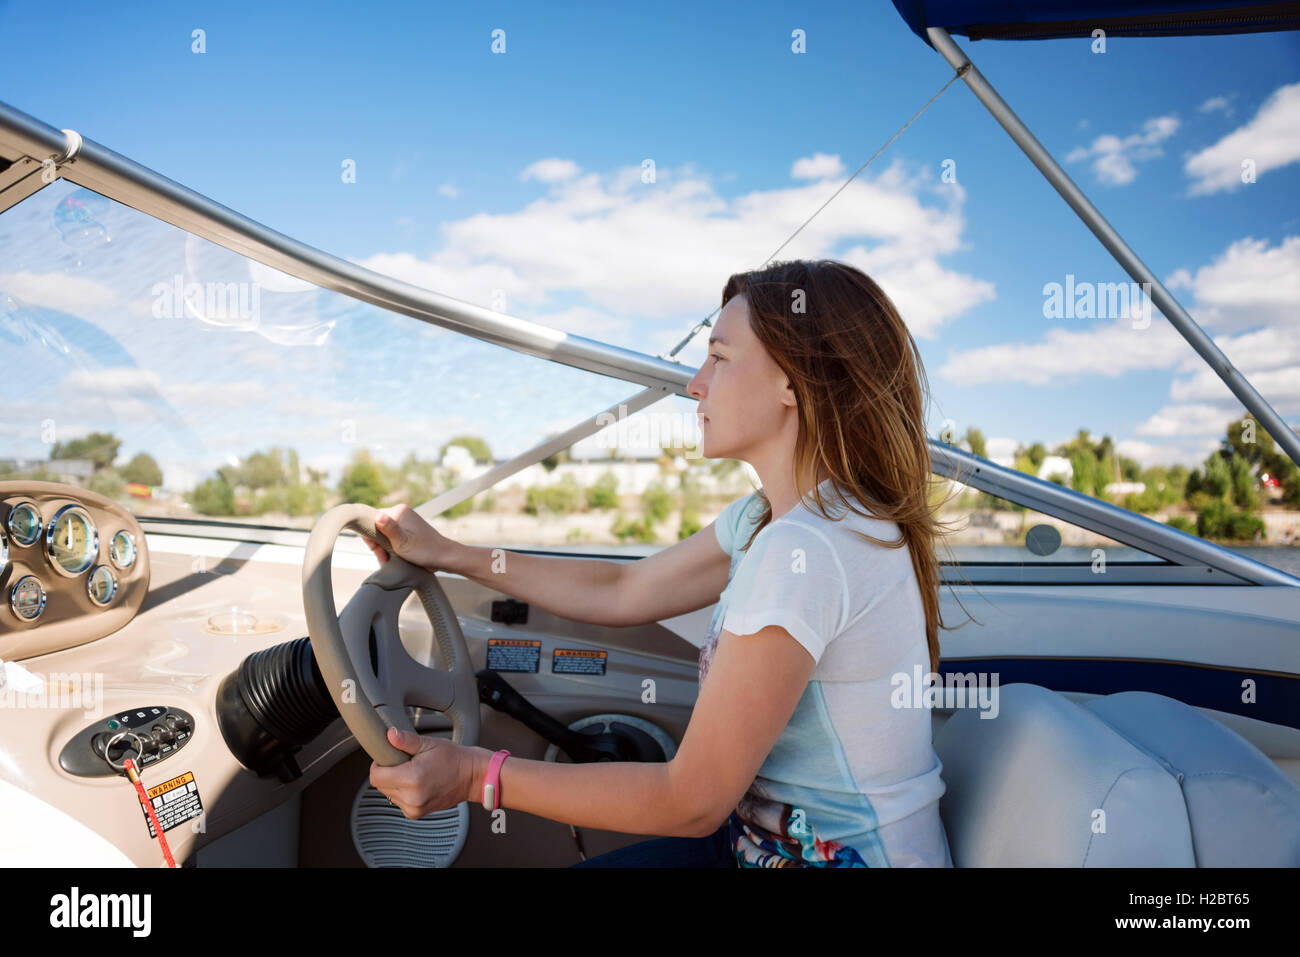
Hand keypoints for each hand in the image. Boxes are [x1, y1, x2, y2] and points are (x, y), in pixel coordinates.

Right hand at [365, 504, 459, 573]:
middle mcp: (401, 513)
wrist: (443, 556)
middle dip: (377, 544)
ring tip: (388, 559)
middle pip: (377, 527)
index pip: (371, 518)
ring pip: (383, 534)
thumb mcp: (402, 542)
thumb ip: (388, 529)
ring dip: (383, 548)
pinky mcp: (407, 530)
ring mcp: (405, 522)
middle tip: (383, 558)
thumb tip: (377, 516)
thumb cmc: (425, 550)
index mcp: (398, 511)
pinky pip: (392, 537)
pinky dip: (390, 547)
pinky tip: (393, 557)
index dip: (370, 536)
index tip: (376, 549)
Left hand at [368, 727, 485, 816]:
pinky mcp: (415, 814)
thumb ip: (406, 740)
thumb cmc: (453, 759)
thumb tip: (390, 734)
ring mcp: (413, 808)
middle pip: (380, 785)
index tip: (390, 757)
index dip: (379, 764)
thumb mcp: (429, 744)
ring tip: (414, 773)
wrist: (471, 777)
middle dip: (388, 772)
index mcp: (412, 778)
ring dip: (395, 783)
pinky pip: (398, 801)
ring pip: (388, 793)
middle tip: (406, 763)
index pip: (376, 776)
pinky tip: (417, 783)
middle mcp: (411, 797)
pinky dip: (402, 792)